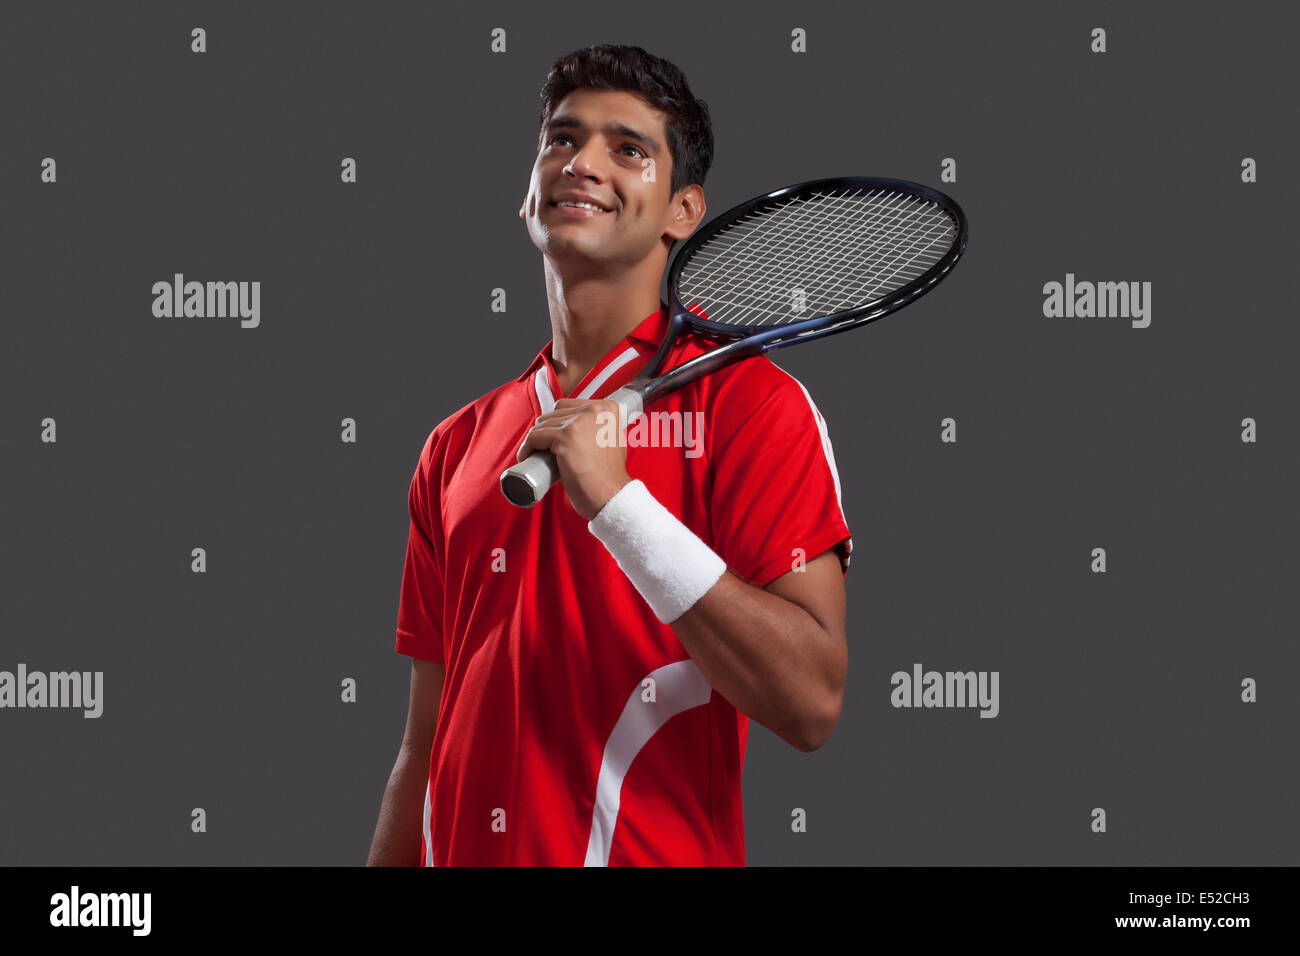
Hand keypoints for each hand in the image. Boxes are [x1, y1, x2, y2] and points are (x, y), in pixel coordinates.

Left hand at [516, 398, 631, 520]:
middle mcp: (594, 409)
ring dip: (535, 440)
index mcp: (606, 408)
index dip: (557, 423)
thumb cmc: (609, 476)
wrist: (611, 496)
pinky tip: (527, 457)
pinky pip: (535, 436)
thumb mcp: (612, 439)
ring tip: (537, 456)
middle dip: (546, 431)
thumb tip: (575, 424)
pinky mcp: (565, 436)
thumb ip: (599, 426)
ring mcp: (579, 422)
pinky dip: (527, 448)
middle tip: (545, 450)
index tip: (552, 439)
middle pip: (554, 413)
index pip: (568, 405)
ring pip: (543, 424)